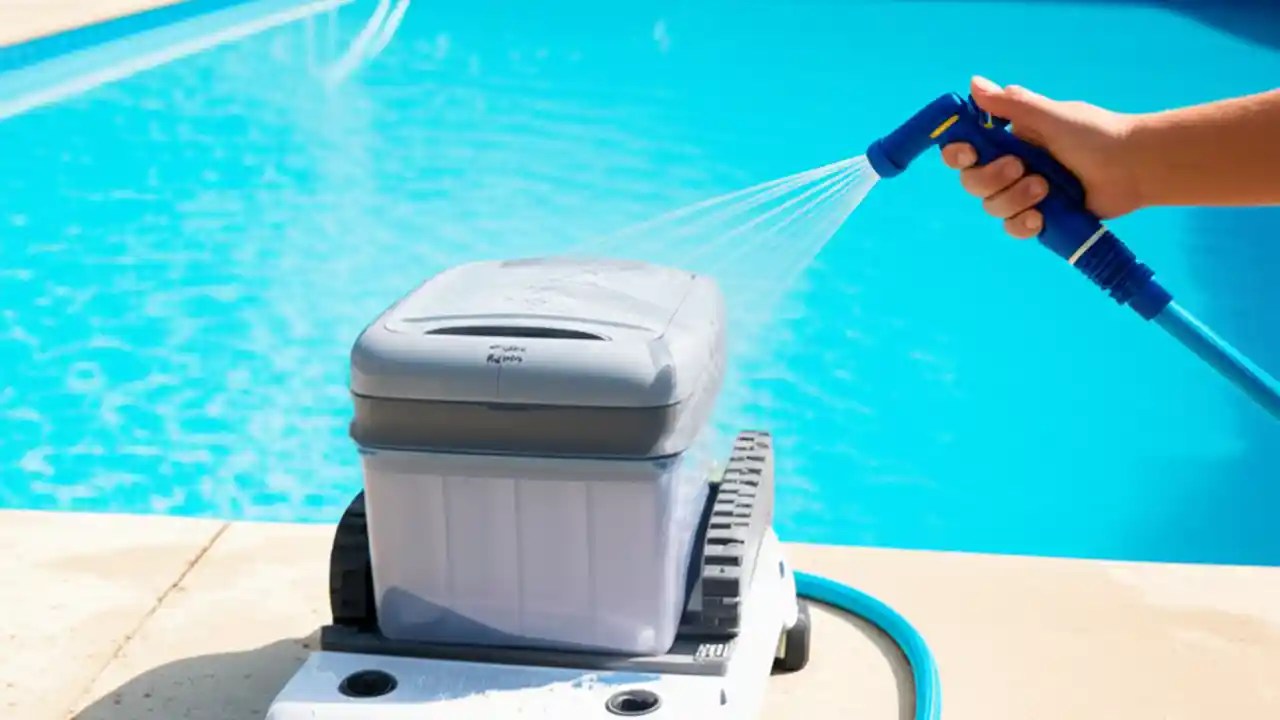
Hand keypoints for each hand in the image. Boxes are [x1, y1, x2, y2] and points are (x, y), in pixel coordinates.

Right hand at [941, 76, 1145, 238]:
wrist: (1134, 166)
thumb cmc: (1094, 134)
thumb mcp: (1051, 115)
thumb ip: (1011, 105)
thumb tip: (972, 82)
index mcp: (1009, 141)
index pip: (966, 150)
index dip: (957, 155)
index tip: (968, 153)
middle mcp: (1011, 168)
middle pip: (973, 183)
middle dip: (992, 178)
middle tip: (1021, 168)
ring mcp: (1024, 195)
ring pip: (993, 207)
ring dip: (1014, 199)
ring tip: (1046, 189)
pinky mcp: (1041, 219)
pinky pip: (1014, 229)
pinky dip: (1023, 225)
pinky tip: (1040, 219)